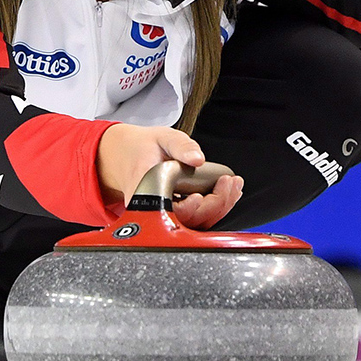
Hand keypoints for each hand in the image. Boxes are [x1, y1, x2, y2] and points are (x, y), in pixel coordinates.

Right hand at [96, 124, 242, 229]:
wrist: (128, 158)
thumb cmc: (142, 150)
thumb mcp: (161, 137)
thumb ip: (180, 145)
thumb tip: (197, 158)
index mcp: (145, 191)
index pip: (167, 211)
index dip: (188, 209)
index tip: (200, 196)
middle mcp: (154, 209)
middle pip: (188, 221)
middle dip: (215, 205)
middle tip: (230, 183)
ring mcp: (167, 215)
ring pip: (196, 223)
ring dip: (220, 206)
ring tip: (233, 185)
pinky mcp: (177, 215)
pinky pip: (198, 218)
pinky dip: (216, 206)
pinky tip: (227, 191)